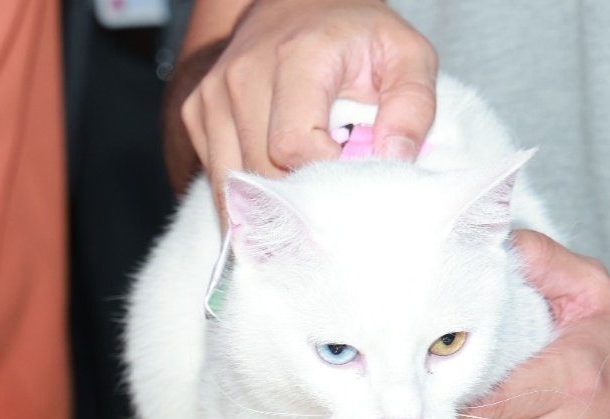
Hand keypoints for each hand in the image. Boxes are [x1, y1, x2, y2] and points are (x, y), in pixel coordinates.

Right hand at [180, 0, 436, 213]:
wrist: (301, 5)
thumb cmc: (356, 37)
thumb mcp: (407, 58)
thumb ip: (413, 109)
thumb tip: (394, 161)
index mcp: (296, 58)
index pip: (293, 147)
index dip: (325, 179)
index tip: (351, 180)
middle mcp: (243, 75)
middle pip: (262, 174)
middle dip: (299, 202)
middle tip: (331, 205)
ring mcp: (212, 96)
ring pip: (233, 186)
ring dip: (269, 207)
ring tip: (302, 207)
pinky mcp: (196, 114)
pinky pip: (219, 178)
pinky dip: (247, 197)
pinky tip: (274, 191)